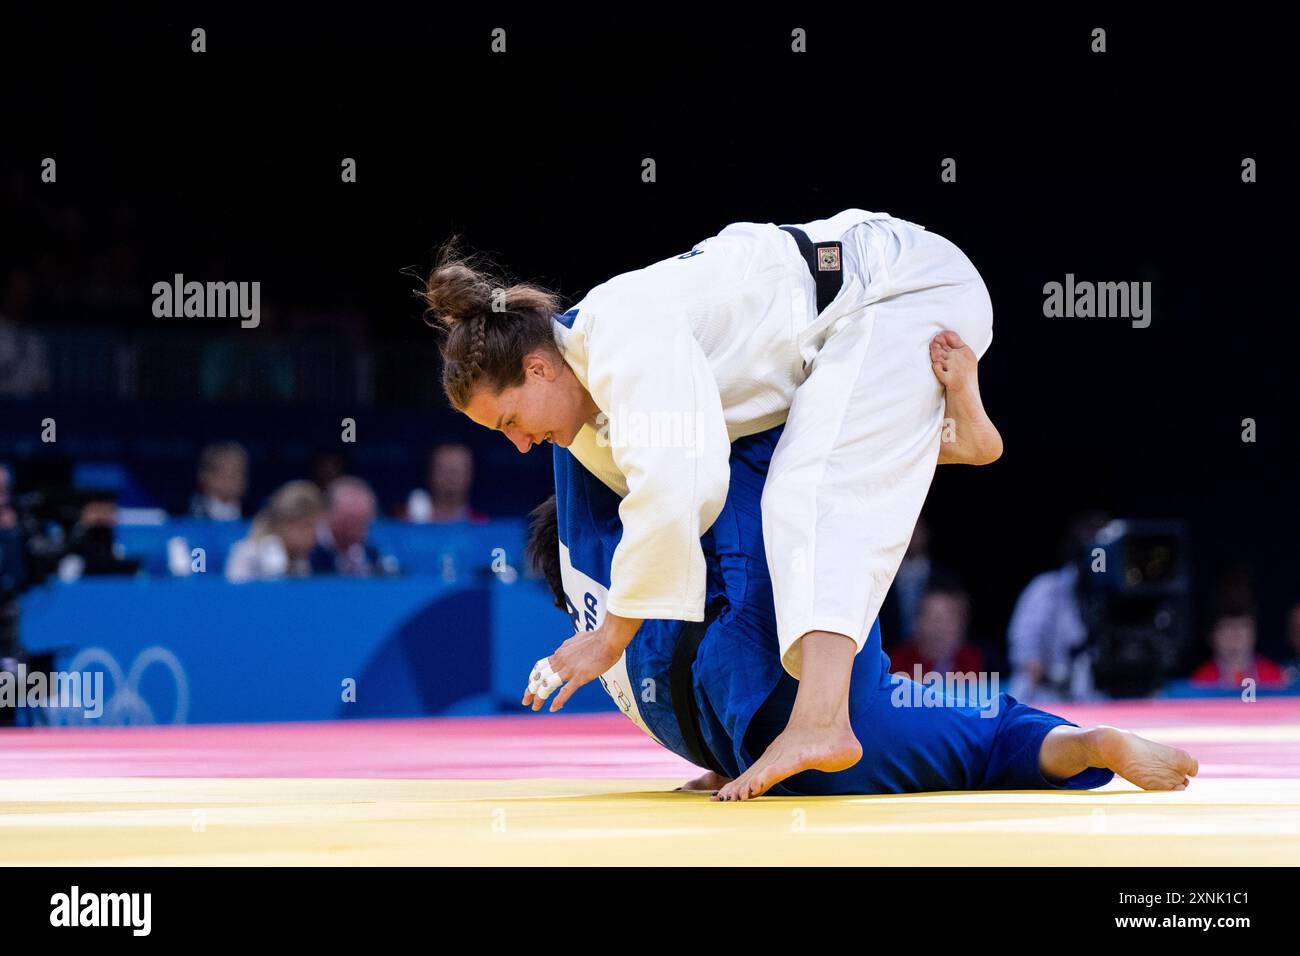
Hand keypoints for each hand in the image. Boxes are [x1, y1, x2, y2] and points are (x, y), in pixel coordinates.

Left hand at [522, 613, 641, 712]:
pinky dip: (558, 701)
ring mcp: (569, 669)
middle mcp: (560, 661)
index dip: (534, 677)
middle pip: (540, 677)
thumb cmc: (597, 638)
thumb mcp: (577, 639)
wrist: (609, 639)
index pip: (540, 666)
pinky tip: (553, 708)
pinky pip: (566, 691)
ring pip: (548, 685)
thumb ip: (570, 645)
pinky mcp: (580, 676)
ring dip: (539, 697)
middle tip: (525, 700)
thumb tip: (567, 646)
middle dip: (530, 689)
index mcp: (560, 653)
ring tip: (535, 707)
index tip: (531, 685)